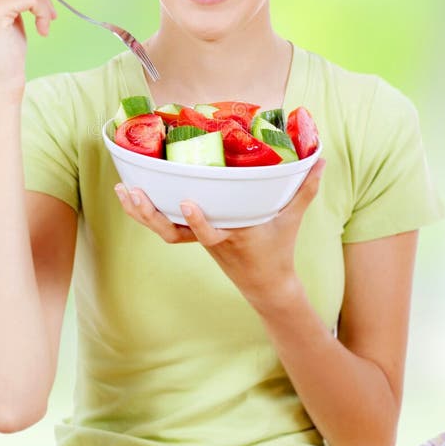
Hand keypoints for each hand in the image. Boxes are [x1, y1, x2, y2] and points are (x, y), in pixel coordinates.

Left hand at [114, 158, 325, 307]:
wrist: (266, 285)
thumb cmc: (279, 250)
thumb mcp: (292, 219)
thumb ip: (305, 189)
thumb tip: (321, 159)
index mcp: (233, 237)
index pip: (212, 234)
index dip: (199, 222)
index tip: (189, 203)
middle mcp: (209, 240)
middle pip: (173, 234)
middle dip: (151, 216)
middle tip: (133, 193)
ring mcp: (197, 240)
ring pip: (162, 231)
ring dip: (140, 213)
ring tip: (123, 190)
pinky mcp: (191, 237)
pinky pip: (163, 226)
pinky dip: (146, 212)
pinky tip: (131, 194)